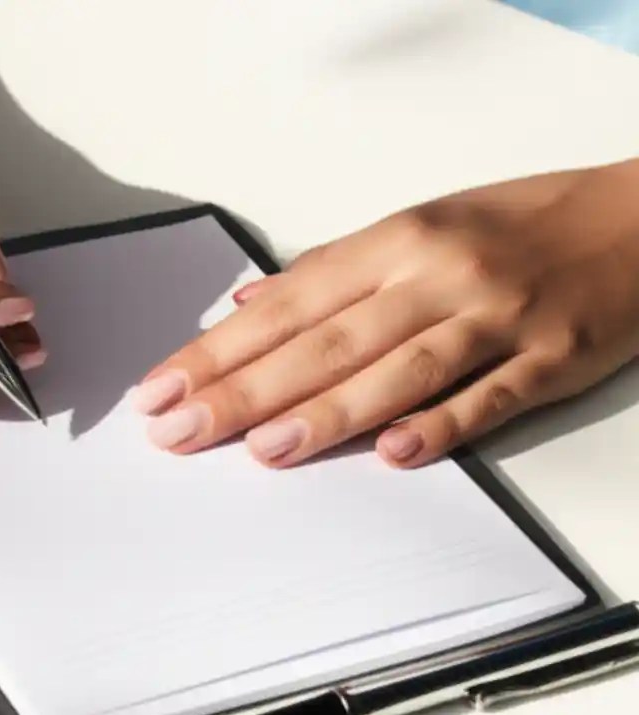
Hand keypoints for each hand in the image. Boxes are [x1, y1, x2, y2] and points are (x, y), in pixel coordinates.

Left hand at [133, 161, 638, 467]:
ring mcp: (498, 317)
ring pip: (399, 369)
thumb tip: (247, 304)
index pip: (286, 303)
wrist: (636, 221)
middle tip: (179, 431)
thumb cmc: (511, 225)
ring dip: (327, 413)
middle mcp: (438, 274)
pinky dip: (444, 424)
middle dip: (243, 390)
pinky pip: (492, 395)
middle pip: (326, 342)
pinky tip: (395, 454)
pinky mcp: (553, 358)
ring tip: (261, 450)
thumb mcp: (416, 226)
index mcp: (395, 239)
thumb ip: (329, 270)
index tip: (161, 388)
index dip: (218, 350)